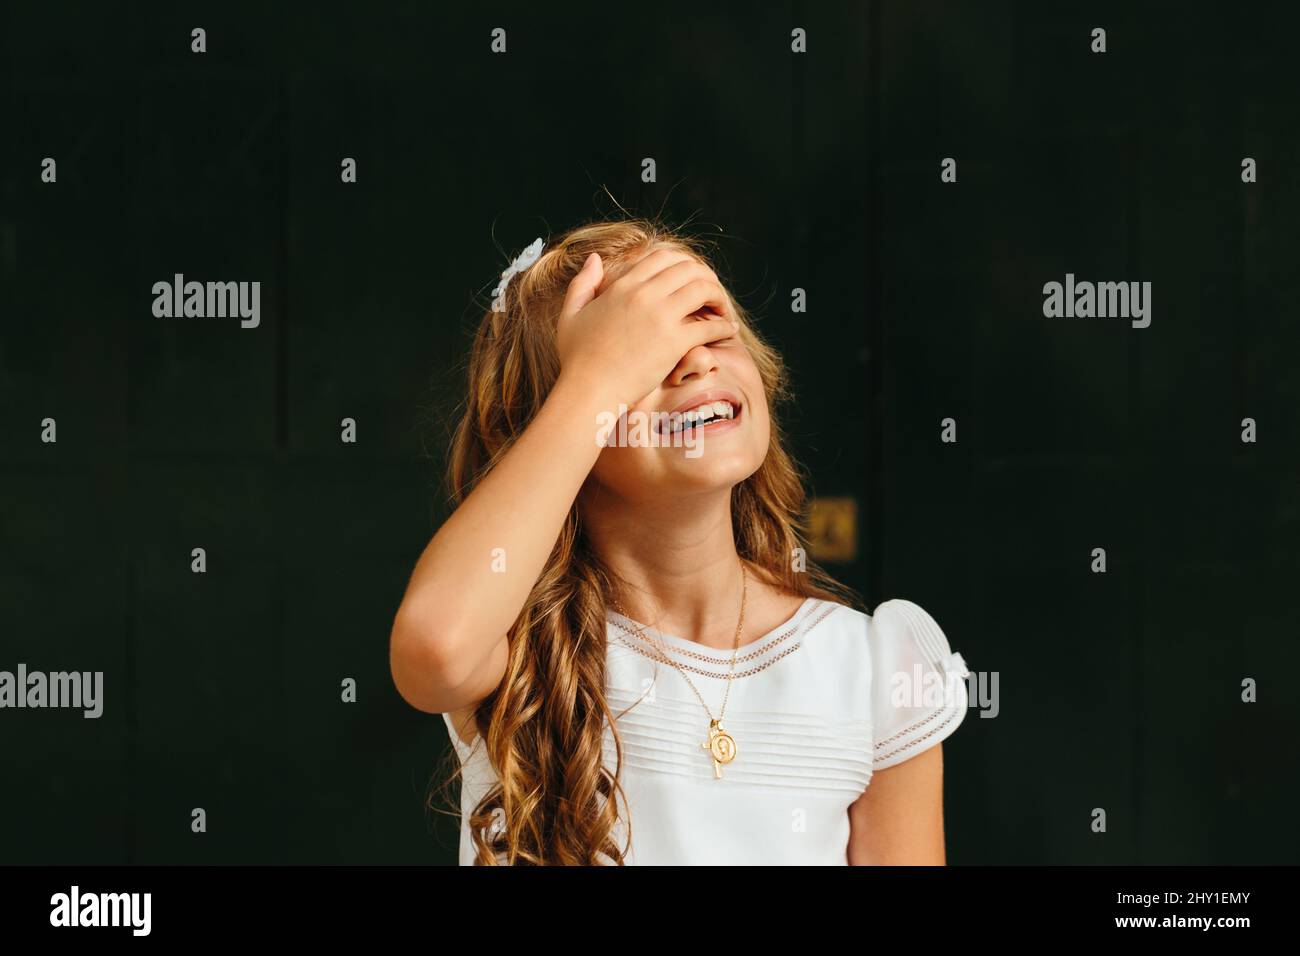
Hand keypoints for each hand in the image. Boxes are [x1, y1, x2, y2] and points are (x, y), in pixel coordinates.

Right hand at [554, 247, 739, 410]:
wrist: (588, 390)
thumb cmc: (577, 358)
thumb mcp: (571, 313)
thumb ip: (583, 282)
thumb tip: (596, 258)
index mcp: (623, 286)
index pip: (663, 257)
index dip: (683, 263)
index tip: (690, 277)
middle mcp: (644, 295)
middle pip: (689, 268)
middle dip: (706, 277)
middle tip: (712, 293)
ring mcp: (661, 317)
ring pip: (703, 289)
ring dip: (718, 296)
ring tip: (722, 310)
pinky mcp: (674, 342)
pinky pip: (710, 325)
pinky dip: (724, 326)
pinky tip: (728, 330)